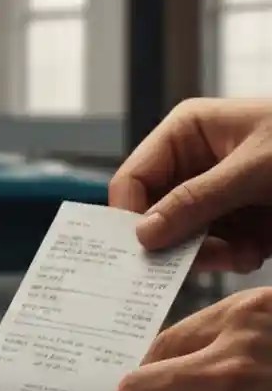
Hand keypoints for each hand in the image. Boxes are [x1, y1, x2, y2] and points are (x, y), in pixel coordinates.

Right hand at [109, 97, 271, 272]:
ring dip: (211, 252)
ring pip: (183, 236)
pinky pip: (214, 246)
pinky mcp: (237, 217)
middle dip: (181, 240)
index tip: (145, 249)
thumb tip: (143, 234)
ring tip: (244, 252)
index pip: (133, 179)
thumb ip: (197, 200)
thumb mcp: (256, 170)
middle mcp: (193, 161)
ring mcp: (215, 192)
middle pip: (155, 213)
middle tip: (204, 258)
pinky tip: (258, 249)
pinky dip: (233, 255)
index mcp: (187, 132)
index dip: (132, 215)